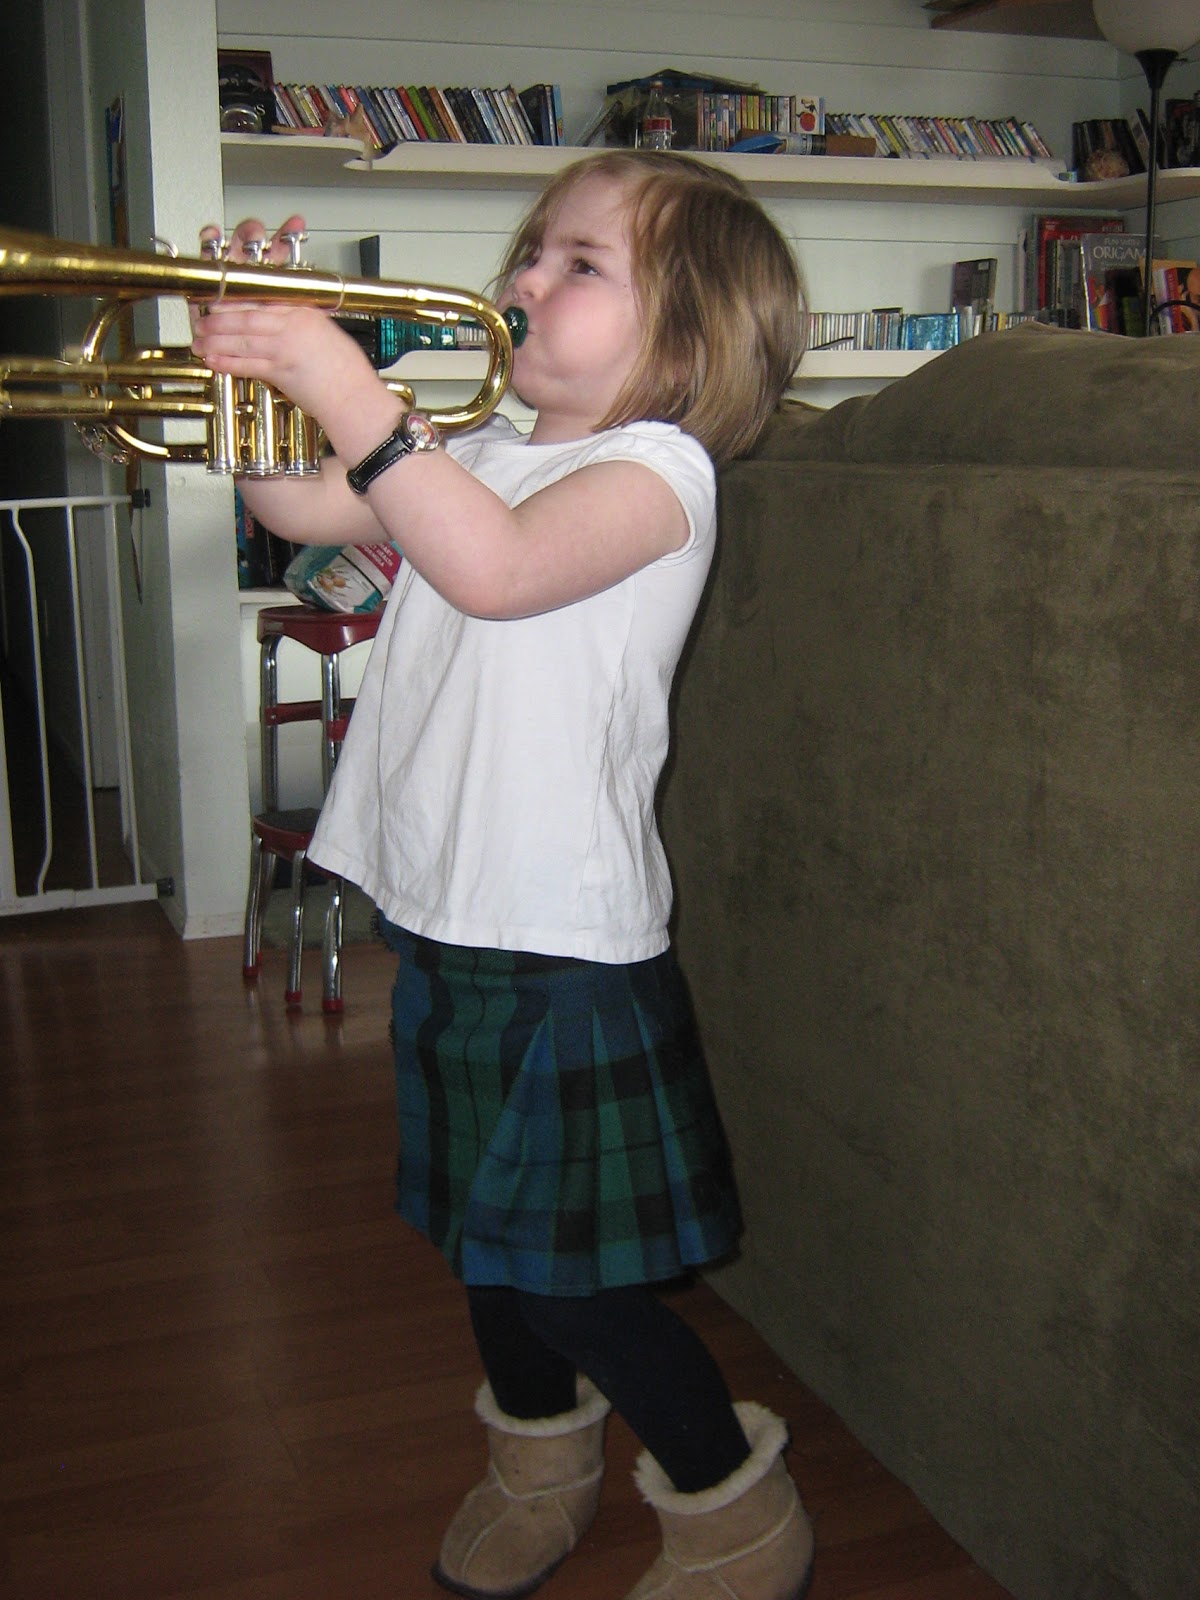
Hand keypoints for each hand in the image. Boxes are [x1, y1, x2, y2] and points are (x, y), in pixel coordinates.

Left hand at [188, 213, 380, 425]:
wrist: (355, 398)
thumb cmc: (347, 372)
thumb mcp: (325, 334)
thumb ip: (299, 325)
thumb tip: (274, 327)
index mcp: (304, 311)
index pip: (261, 298)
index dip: (235, 300)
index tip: (219, 301)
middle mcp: (293, 325)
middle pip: (245, 316)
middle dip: (218, 319)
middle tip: (200, 322)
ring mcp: (285, 347)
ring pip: (241, 338)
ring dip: (216, 340)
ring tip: (200, 342)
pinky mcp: (281, 372)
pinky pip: (247, 364)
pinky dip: (227, 362)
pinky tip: (213, 361)